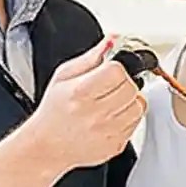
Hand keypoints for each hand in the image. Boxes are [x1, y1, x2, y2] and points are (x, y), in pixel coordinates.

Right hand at [27, 36, 144, 172]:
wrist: (47, 145)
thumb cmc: (54, 110)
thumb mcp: (64, 76)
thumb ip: (91, 56)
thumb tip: (113, 40)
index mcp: (80, 92)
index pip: (117, 71)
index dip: (114, 68)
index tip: (108, 71)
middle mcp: (94, 114)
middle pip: (131, 88)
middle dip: (123, 83)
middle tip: (110, 86)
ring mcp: (106, 132)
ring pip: (138, 106)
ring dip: (129, 101)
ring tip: (112, 102)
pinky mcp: (115, 146)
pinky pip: (135, 125)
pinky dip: (127, 118)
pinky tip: (111, 117)